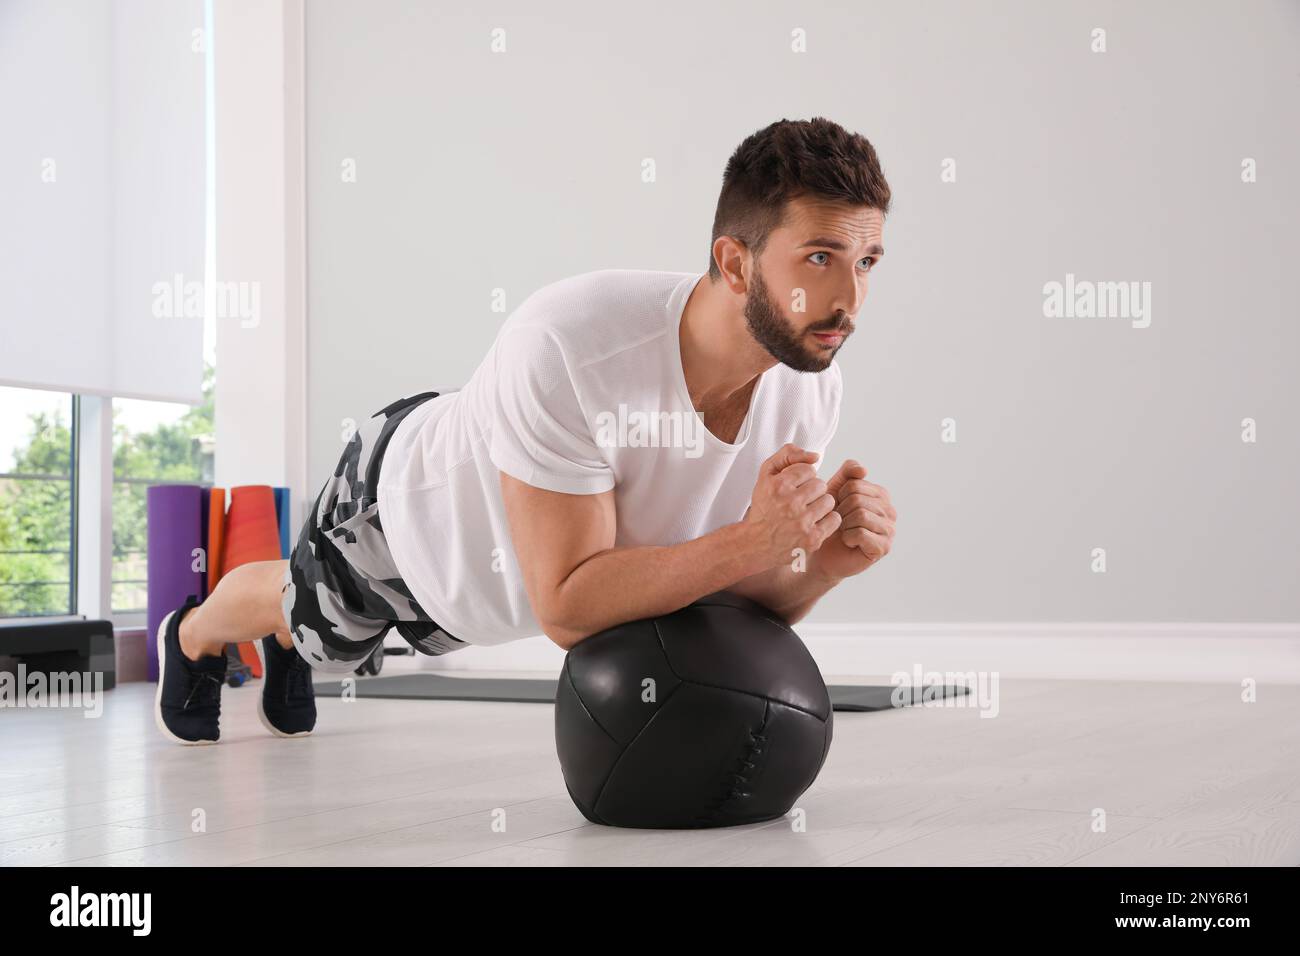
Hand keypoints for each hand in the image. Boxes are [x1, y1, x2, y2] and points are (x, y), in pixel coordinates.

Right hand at [741, 444, 841, 568]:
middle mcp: (789, 503)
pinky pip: (834, 519)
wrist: (757, 544)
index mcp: (778, 486)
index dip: (803, 478)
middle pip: (821, 484)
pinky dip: (827, 520)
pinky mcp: (812, 538)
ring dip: (821, 505)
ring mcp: (802, 522)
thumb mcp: (766, 476)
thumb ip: (787, 455)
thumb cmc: (764, 508)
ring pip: (829, 501)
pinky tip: (814, 523)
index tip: (793, 488)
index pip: (809, 469)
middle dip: (812, 491)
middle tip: (800, 501)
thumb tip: (815, 456)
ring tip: (807, 512)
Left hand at [808, 460, 895, 580]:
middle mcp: (890, 511)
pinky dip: (848, 538)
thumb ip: (847, 472)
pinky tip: (849, 542)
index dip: (839, 496)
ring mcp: (890, 530)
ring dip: (844, 525)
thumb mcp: (835, 490)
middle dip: (841, 512)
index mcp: (881, 495)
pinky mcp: (884, 547)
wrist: (823, 552)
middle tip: (841, 523)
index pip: (855, 484)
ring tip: (845, 532)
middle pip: (857, 499)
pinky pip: (861, 533)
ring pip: (860, 515)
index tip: (840, 508)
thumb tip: (863, 470)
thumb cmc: (830, 520)